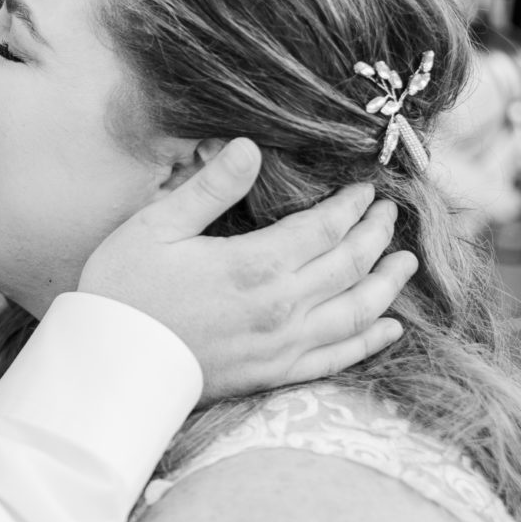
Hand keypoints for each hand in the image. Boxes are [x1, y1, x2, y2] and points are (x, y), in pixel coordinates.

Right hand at [77, 138, 414, 404]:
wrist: (114, 366)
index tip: (365, 188)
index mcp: (256, 263)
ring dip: (387, 284)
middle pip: (349, 264)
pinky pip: (338, 357)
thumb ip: (210, 188)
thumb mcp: (156, 226)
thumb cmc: (126, 290)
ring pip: (356, 311)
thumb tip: (251, 147)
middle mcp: (281, 306)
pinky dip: (369, 340)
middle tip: (390, 213)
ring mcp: (283, 345)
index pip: (325, 227)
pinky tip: (389, 327)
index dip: (351, 205)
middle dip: (376, 234)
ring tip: (406, 262)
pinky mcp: (276, 374)